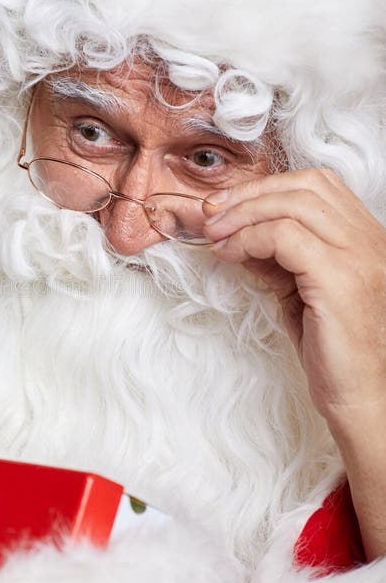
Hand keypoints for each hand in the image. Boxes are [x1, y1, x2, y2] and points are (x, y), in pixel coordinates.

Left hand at [203, 169, 385, 556]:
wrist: (360, 397)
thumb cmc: (332, 350)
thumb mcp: (299, 290)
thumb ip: (276, 257)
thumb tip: (235, 233)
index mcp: (365, 237)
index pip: (316, 185)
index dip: (266, 188)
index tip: (226, 207)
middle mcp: (369, 238)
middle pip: (305, 185)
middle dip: (249, 194)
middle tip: (211, 215)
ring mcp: (359, 256)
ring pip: (294, 204)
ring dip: (243, 214)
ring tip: (214, 235)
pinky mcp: (340, 278)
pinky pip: (284, 237)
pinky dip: (249, 239)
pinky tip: (229, 255)